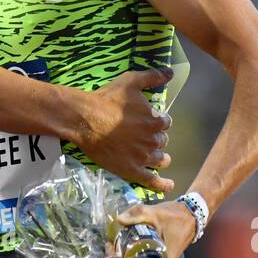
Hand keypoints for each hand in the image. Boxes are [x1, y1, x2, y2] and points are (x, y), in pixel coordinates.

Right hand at [75, 69, 173, 189]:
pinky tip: (168, 185)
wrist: (86, 120)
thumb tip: (171, 72)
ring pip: (160, 159)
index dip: (158, 120)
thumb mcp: (131, 81)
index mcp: (155, 121)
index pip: (165, 123)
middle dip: (156, 137)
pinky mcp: (132, 171)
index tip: (150, 119)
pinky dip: (162, 184)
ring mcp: (143, 157)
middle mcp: (153, 141)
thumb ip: (152, 77)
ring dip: (160, 157)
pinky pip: (152, 181)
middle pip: (161, 141)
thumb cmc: (108, 99)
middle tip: (143, 135)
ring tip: (157, 157)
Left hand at [117, 200, 197, 257]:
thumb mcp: (156, 213)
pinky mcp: (160, 255)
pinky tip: (123, 243)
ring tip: (113, 245)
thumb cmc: (176, 217)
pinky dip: (133, 252)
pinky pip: (143, 257)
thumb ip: (138, 214)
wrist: (192, 214)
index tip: (111, 251)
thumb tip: (119, 219)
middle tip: (109, 246)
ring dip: (125, 256)